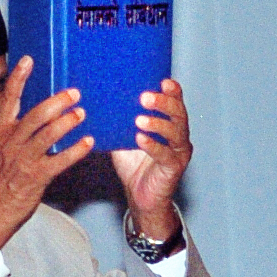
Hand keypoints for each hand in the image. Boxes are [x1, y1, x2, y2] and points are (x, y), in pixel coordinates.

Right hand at [0, 56, 94, 251]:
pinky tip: (87, 143)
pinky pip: (60, 160)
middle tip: (74, 93)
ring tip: (82, 115)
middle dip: (57, 102)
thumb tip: (25, 115)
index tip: (28, 60)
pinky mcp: (36, 177)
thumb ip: (7, 132)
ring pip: (49, 134)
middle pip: (36, 114)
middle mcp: (9, 142)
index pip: (7, 99)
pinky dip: (76, 150)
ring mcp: (23, 159)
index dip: (18, 78)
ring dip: (68, 122)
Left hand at [111, 79, 191, 239]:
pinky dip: (153, 145)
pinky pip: (165, 155)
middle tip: (145, 97)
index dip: (173, 91)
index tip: (163, 81)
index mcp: (169, 123)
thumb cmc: (134, 164)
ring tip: (140, 119)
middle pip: (179, 114)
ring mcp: (178, 152)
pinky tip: (140, 139)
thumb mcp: (123, 136)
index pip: (176, 102)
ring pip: (176, 133)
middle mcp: (179, 135)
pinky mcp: (173, 168)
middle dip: (164, 103)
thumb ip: (118, 120)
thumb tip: (97, 100)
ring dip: (158, 123)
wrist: (139, 195)